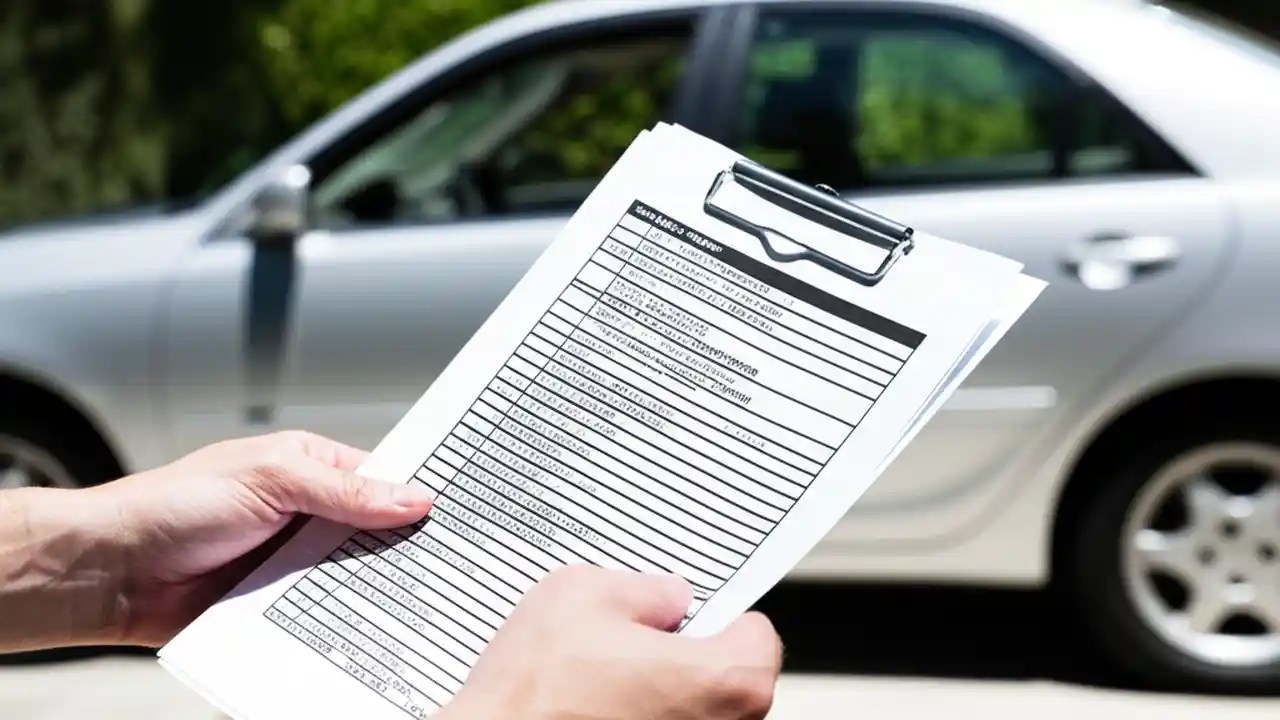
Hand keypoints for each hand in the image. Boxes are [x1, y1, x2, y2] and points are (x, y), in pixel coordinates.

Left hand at [39, 431, 431, 648]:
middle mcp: (306, 513)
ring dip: (375, 585)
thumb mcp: (271, 480)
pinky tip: (373, 625)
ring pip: (353, 575)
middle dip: (403, 546)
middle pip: (374, 532)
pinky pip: (324, 612)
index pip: (380, 479)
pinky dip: (345, 618)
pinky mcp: (278, 604)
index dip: (416, 494)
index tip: (456, 512)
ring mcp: (292, 561)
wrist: (112, 572)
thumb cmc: (175, 506)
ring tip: (423, 596)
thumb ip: (345, 491)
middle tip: (450, 561)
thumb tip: (413, 499)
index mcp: (308, 467)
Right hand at [442, 565, 782, 719]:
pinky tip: (590, 710)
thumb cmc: (534, 690)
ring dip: (658, 696)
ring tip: (601, 680)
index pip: (759, 637)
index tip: (691, 615)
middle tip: (633, 642)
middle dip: (686, 657)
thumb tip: (666, 597)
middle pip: (727, 681)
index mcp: (726, 682)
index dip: (720, 617)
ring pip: (690, 714)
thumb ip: (646, 588)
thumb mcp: (586, 592)